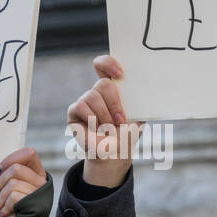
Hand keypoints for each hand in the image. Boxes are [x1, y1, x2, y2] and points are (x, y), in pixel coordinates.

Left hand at [0, 147, 46, 216]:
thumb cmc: (14, 212)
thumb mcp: (12, 192)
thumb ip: (9, 179)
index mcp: (37, 174)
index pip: (29, 154)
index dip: (12, 158)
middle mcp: (41, 182)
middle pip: (16, 169)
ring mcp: (40, 194)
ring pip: (13, 183)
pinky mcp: (37, 205)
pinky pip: (14, 197)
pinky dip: (3, 207)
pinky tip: (0, 214)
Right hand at [66, 55, 145, 187]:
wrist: (115, 153)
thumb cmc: (128, 133)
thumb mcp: (138, 115)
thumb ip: (137, 100)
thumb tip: (143, 87)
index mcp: (114, 88)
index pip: (105, 66)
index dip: (109, 64)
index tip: (119, 74)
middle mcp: (98, 92)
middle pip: (103, 83)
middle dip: (114, 103)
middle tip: (120, 120)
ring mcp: (85, 100)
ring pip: (92, 96)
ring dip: (104, 116)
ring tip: (109, 129)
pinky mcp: (74, 111)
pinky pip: (81, 106)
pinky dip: (92, 119)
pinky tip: (97, 129)